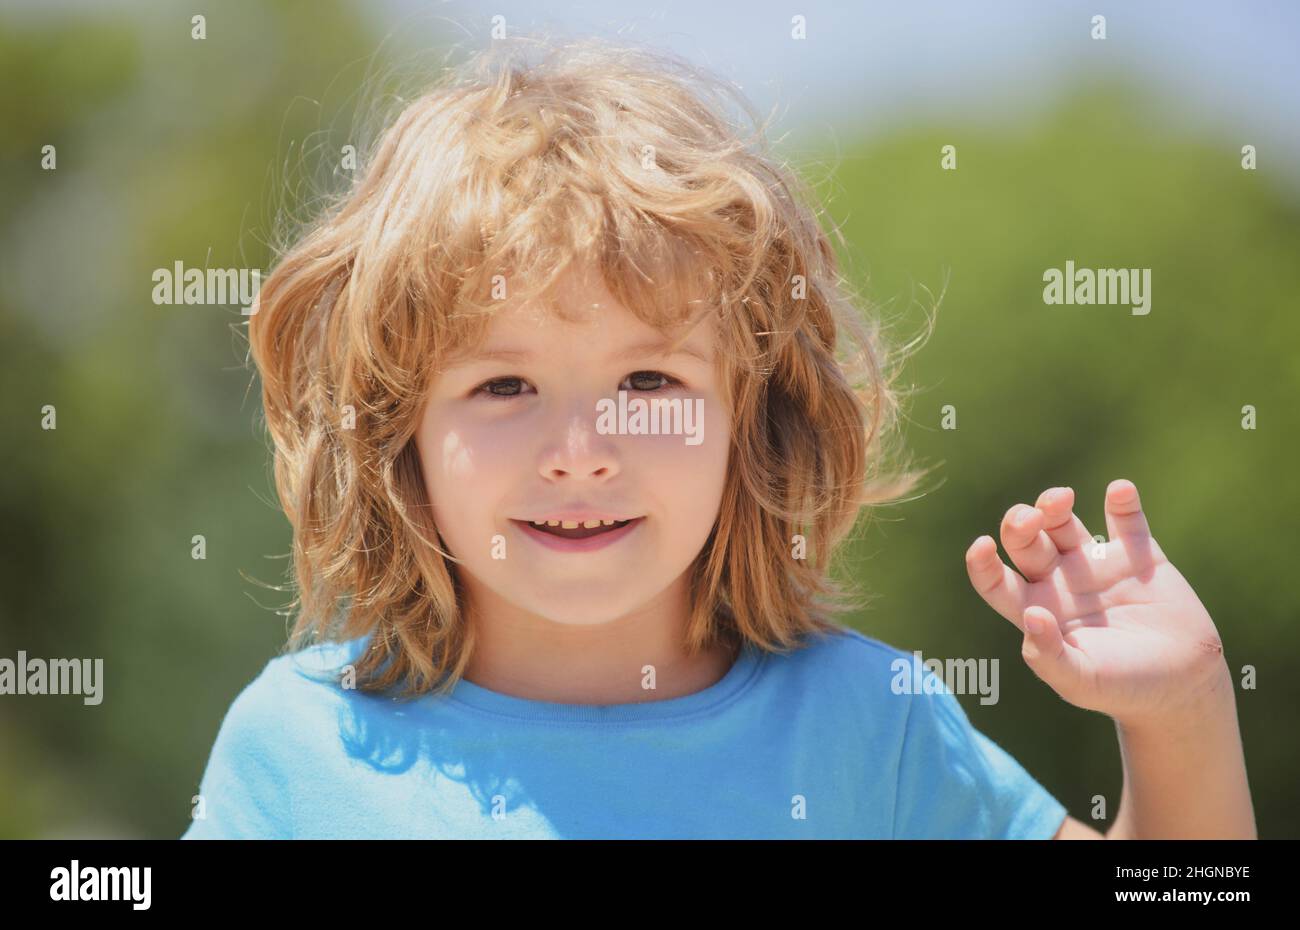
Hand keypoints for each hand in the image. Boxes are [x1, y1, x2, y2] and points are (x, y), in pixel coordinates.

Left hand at [965, 479, 1230, 729]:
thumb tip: (1031, 617)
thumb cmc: (1123, 688)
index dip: (982, 564)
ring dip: (1055, 505)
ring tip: (1061, 499)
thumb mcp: (1080, 681)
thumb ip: (1049, 656)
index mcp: (1037, 610)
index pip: (995, 581)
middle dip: (1021, 524)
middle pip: (1026, 542)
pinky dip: (1123, 501)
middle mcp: (1059, 582)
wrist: (1183, 685)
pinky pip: (1126, 520)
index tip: (982, 546)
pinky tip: (1120, 491)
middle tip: (1030, 518)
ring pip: (1064, 523)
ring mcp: (1097, 565)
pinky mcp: (1138, 557)